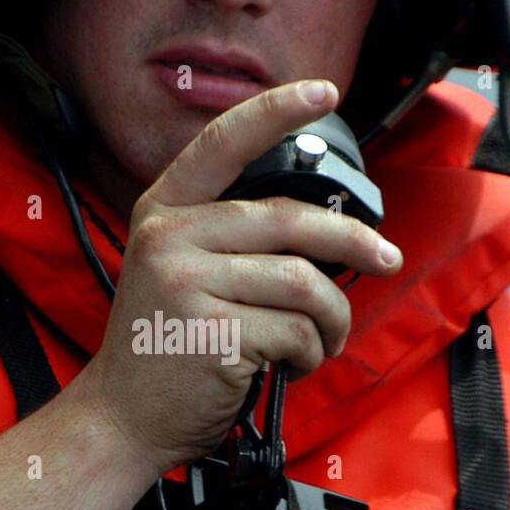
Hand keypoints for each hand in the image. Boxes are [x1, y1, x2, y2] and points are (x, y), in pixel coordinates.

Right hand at [77, 80, 402, 475]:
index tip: (322, 91)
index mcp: (162, 211)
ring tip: (325, 340)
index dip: (275, 111)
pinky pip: (295, 332)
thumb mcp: (176, 270)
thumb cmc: (164, 346)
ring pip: (302, 284)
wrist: (122, 417)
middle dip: (352, 242)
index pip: (222, 143)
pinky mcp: (212, 331)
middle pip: (289, 220)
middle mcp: (169, 237)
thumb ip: (227, 237)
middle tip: (386, 259)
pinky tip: (292, 366)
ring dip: (332, 318)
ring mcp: (187, 283)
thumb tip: (322, 226)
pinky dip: (309, 354)